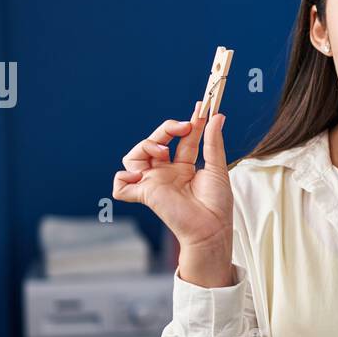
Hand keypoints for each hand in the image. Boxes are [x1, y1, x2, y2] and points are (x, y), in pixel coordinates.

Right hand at [112, 102, 233, 280]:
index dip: (189, 123)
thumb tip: (217, 116)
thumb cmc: (216, 204)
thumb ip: (212, 142)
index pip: (181, 140)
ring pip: (133, 157)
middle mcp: (166, 174)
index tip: (201, 107)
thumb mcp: (217, 168)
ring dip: (146, 146)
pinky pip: (120, 186)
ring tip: (164, 152)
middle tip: (183, 126)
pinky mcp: (145, 195)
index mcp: (183, 168)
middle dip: (165, 129)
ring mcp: (154, 184)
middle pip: (153, 142)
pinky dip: (123, 179)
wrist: (212, 228)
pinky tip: (142, 176)